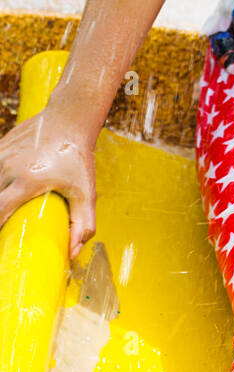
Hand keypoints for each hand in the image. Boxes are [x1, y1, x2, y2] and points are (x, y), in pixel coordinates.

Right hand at [0, 107, 95, 261]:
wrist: (70, 117)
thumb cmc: (78, 155)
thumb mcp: (86, 190)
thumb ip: (83, 223)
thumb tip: (72, 254)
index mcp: (27, 182)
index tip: (3, 240)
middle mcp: (9, 168)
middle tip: (8, 223)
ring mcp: (2, 155)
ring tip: (10, 204)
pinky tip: (7, 187)